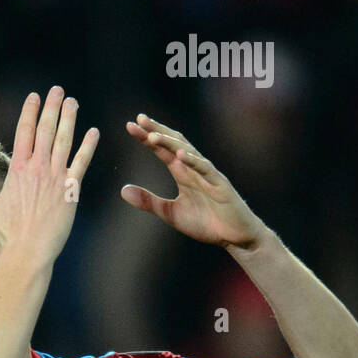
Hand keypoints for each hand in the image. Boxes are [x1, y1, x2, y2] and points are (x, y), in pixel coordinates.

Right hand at [0, 86, 99, 265]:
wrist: (29, 249)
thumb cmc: (7, 231)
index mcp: (17, 170)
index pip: (24, 132)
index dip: (29, 112)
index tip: (34, 96)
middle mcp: (37, 169)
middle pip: (46, 130)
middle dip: (52, 108)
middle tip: (58, 90)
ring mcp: (55, 178)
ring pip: (64, 141)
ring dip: (69, 119)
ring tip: (73, 102)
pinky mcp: (71, 189)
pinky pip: (81, 163)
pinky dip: (88, 146)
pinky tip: (93, 132)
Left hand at [121, 113, 265, 249]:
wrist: (235, 238)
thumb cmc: (206, 223)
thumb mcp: (170, 213)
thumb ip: (148, 201)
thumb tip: (122, 190)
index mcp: (182, 173)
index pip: (162, 150)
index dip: (147, 138)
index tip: (130, 125)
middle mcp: (194, 169)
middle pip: (174, 143)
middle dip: (157, 130)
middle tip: (139, 119)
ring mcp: (208, 175)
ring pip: (188, 152)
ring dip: (170, 143)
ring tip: (152, 135)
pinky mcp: (220, 186)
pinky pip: (206, 170)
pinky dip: (193, 161)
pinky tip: (180, 155)